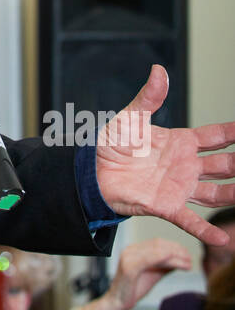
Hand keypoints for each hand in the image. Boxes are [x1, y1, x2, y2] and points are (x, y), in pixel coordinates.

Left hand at [95, 65, 234, 247]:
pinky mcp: (166, 206)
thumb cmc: (110, 144)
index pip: (216, 137)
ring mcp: (179, 187)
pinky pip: (190, 220)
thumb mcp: (131, 117)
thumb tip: (159, 70)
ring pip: (216, 193)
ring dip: (233, 194)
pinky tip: (223, 239)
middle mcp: (186, 166)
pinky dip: (206, 231)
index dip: (234, 133)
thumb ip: (149, 97)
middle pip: (224, 165)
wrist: (90, 171)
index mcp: (181, 142)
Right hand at [104, 238, 192, 309]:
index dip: (175, 246)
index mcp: (134, 249)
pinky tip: (177, 264)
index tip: (187, 254)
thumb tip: (181, 259)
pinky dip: (165, 260)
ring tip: (188, 264)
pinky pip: (150, 259)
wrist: (117, 303)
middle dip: (177, 251)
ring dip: (176, 257)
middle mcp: (130, 250)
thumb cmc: (134, 289)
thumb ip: (165, 266)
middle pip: (158, 245)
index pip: (158, 242)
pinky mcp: (129, 267)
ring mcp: (129, 257)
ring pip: (157, 251)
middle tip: (190, 259)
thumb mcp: (153, 274)